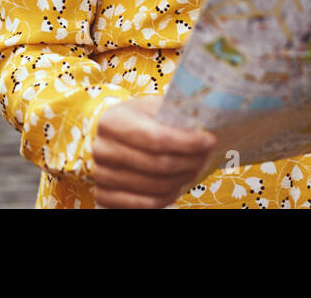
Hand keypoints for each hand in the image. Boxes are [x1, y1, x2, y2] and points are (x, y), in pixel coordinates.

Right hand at [93, 96, 217, 208]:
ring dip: (182, 180)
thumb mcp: (150, 107)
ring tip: (194, 169)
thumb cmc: (135, 119)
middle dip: (189, 162)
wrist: (107, 135)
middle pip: (157, 165)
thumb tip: (207, 123)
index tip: (209, 140)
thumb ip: (173, 113)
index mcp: (112, 122)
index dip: (187, 143)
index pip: (156, 139)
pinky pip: (145, 204)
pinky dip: (168, 196)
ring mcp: (100, 175)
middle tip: (206, 156)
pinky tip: (178, 184)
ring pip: (154, 187)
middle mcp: (102, 150)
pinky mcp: (104, 195)